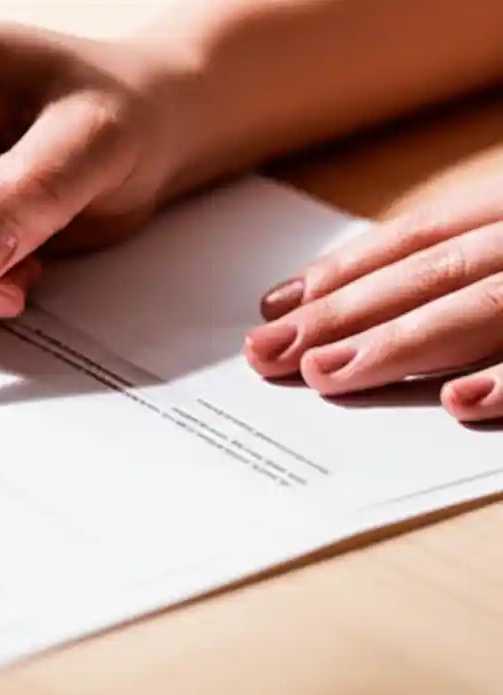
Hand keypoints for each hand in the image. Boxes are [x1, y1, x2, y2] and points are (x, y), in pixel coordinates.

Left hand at [245, 177, 502, 421]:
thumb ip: (464, 257)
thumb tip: (356, 295)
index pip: (419, 237)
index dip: (344, 270)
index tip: (275, 305)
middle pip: (431, 274)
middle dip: (342, 314)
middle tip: (268, 350)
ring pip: (482, 307)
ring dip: (397, 344)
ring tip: (323, 372)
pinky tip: (455, 401)